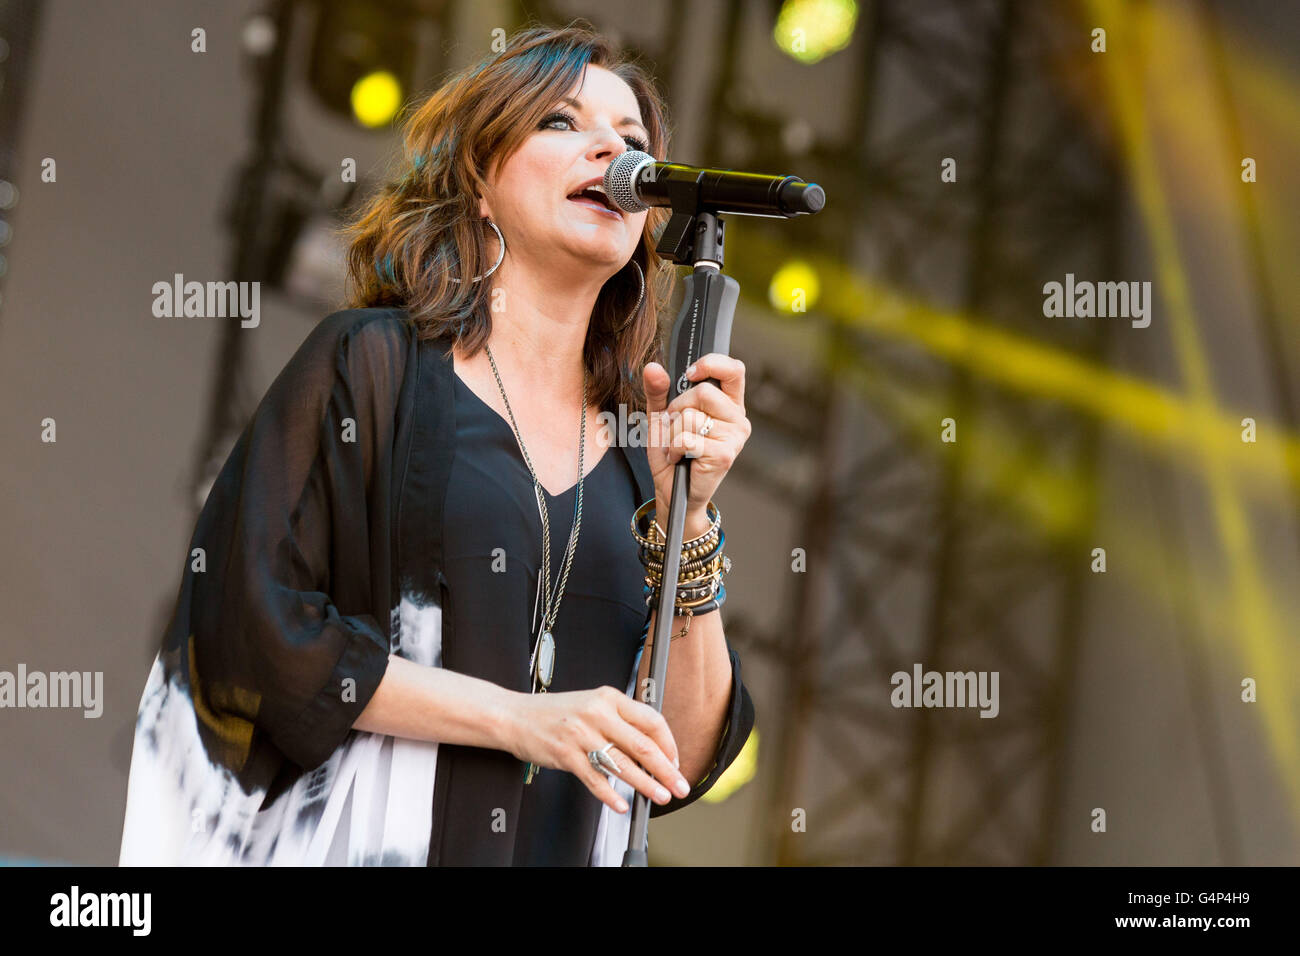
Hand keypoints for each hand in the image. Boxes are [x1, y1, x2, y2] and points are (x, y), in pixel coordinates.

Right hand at [503, 686, 691, 812]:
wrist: (515, 716)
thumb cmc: (556, 712)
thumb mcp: (592, 705)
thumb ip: (619, 721)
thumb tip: (649, 749)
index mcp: (609, 697)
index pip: (651, 719)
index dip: (669, 743)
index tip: (675, 761)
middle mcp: (598, 713)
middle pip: (642, 745)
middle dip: (666, 769)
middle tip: (678, 785)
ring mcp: (581, 734)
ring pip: (622, 764)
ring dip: (645, 784)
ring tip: (659, 796)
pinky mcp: (566, 754)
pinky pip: (594, 779)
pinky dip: (610, 795)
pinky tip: (621, 804)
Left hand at [643, 353, 750, 535]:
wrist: (673, 492)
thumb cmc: (673, 453)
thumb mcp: (661, 417)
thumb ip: (658, 391)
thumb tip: (652, 367)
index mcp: (729, 404)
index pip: (733, 370)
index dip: (711, 364)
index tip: (690, 374)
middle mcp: (738, 419)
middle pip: (703, 392)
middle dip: (678, 408)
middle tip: (676, 428)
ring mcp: (734, 437)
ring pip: (692, 416)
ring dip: (673, 432)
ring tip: (677, 446)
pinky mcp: (724, 454)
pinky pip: (688, 438)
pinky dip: (674, 448)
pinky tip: (679, 458)